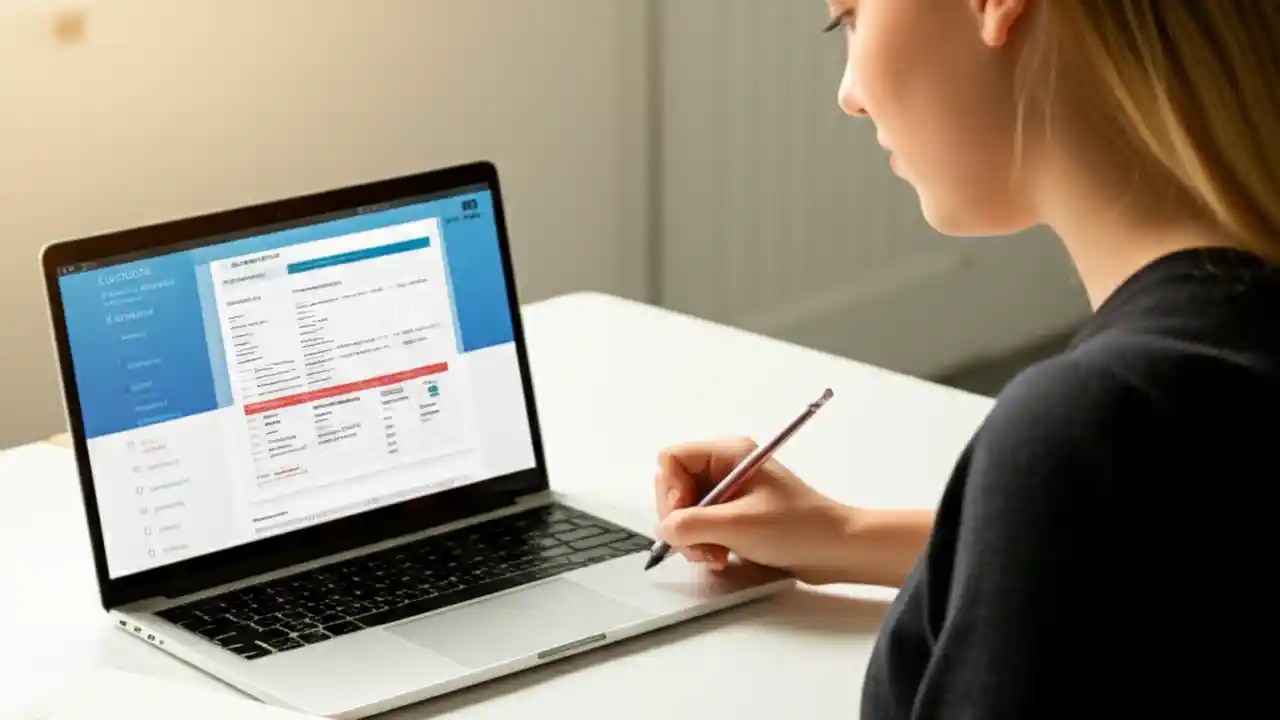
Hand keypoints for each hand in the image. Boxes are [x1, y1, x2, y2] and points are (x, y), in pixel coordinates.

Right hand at [652, 437, 860, 584]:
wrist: (836, 550)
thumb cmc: (799, 527)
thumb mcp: (739, 525)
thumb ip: (693, 524)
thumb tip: (664, 529)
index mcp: (728, 454)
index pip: (672, 460)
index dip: (671, 490)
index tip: (683, 517)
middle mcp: (725, 469)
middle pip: (674, 488)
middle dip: (680, 521)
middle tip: (699, 545)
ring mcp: (728, 494)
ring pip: (684, 512)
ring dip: (692, 538)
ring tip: (715, 555)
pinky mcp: (733, 517)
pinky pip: (700, 527)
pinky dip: (704, 545)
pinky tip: (722, 557)